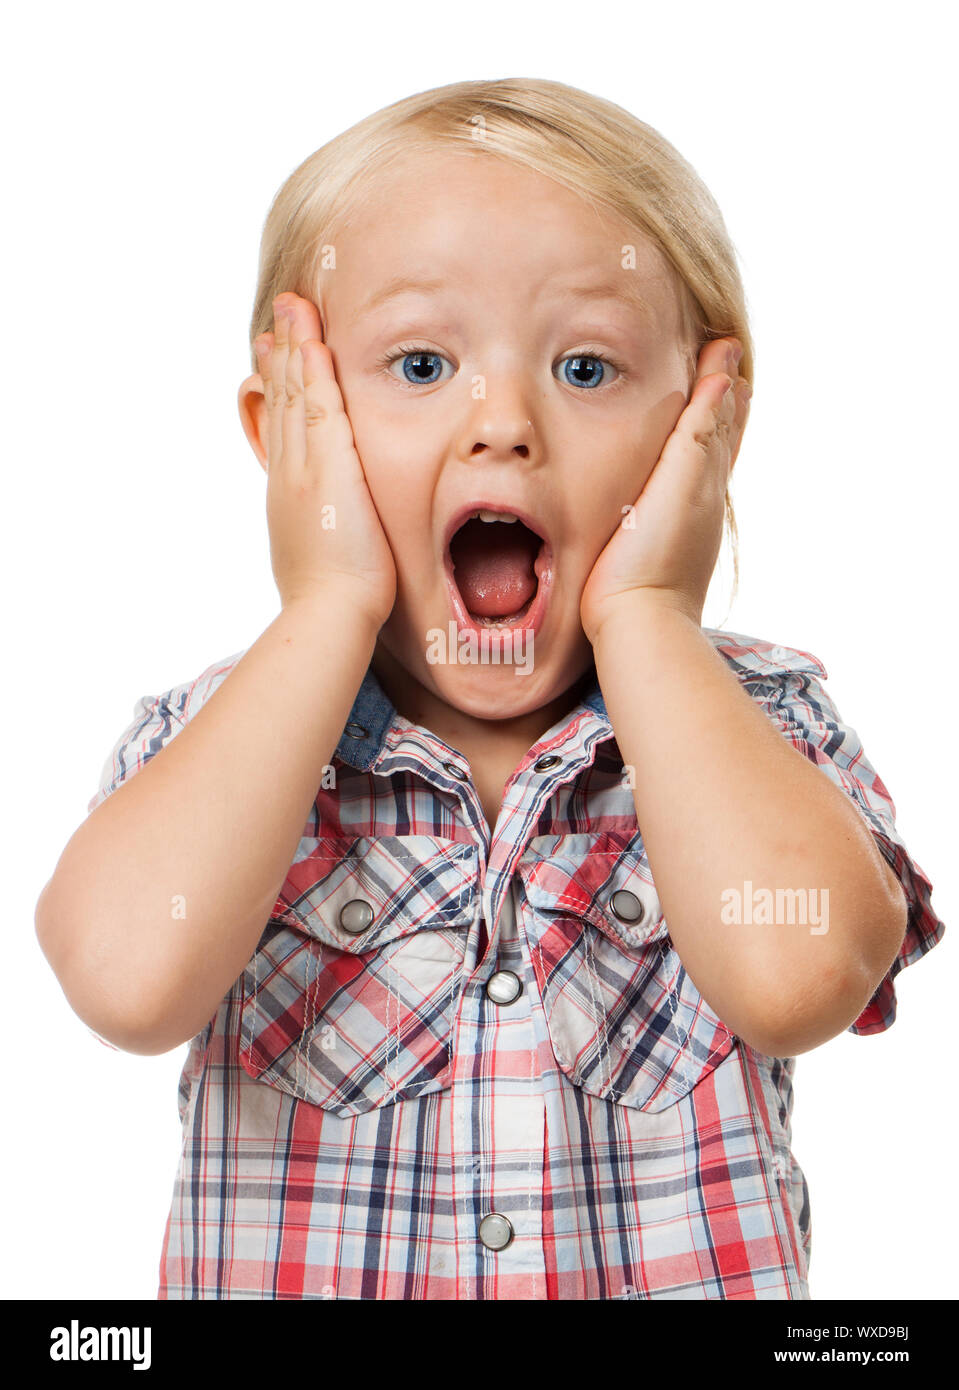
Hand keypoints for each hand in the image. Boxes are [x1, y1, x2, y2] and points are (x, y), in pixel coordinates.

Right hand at [255, 292, 396, 625]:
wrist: (328, 614)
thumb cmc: (334, 600)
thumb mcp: (319, 555)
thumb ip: (322, 532)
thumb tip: (325, 529)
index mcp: (289, 493)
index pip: (283, 428)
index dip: (280, 389)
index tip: (275, 358)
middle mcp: (289, 474)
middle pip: (283, 402)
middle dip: (282, 356)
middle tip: (278, 315)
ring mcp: (304, 469)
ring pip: (297, 396)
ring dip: (295, 348)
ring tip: (291, 308)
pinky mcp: (327, 469)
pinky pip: (320, 408)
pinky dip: (315, 372)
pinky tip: (314, 341)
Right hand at [579, 337, 750, 638]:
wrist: (637, 621)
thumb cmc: (654, 555)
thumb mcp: (682, 479)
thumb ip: (700, 427)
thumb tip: (727, 373)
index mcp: (707, 474)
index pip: (723, 412)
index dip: (722, 377)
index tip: (721, 342)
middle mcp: (700, 494)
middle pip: (717, 434)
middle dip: (717, 397)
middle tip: (715, 361)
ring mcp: (680, 518)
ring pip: (698, 461)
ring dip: (701, 428)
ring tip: (699, 402)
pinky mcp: (654, 537)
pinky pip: (674, 488)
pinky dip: (677, 464)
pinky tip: (661, 468)